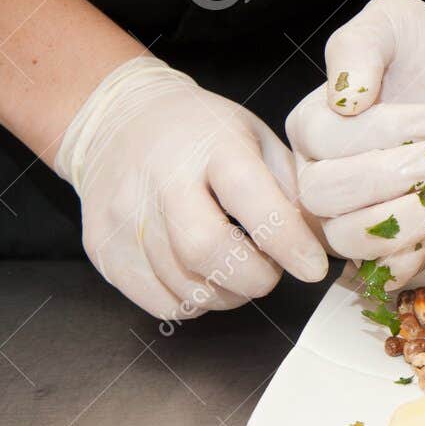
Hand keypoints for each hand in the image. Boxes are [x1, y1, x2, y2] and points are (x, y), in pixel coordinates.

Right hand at [55, 56, 329, 318]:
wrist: (116, 121)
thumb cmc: (202, 134)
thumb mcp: (256, 138)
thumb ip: (290, 189)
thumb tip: (323, 247)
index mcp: (211, 145)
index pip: (252, 199)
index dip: (288, 243)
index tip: (313, 268)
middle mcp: (160, 178)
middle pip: (206, 250)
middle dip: (253, 278)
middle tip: (270, 273)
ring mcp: (124, 216)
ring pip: (184, 286)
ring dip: (228, 295)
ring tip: (239, 273)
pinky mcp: (102, 248)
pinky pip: (158, 303)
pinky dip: (193, 304)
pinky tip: (204, 280)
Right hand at [286, 0, 424, 283]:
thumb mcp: (400, 22)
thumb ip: (358, 43)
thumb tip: (340, 99)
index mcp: (318, 123)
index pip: (317, 140)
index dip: (377, 133)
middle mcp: (330, 172)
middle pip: (320, 193)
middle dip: (386, 176)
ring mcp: (365, 213)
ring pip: (343, 240)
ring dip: (396, 222)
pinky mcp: (404, 245)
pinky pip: (380, 274)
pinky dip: (406, 259)